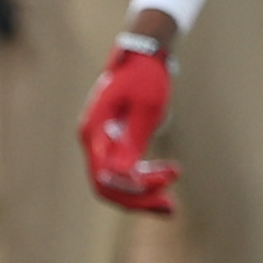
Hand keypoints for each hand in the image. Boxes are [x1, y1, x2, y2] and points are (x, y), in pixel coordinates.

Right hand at [79, 29, 180, 213]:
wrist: (141, 55)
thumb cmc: (145, 77)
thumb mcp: (145, 108)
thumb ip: (133, 141)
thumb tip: (123, 175)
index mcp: (93, 130)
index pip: (105, 174)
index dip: (133, 187)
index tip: (168, 177)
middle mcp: (91, 140)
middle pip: (106, 186)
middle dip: (138, 200)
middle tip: (172, 207)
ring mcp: (100, 144)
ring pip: (114, 184)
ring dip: (141, 197)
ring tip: (171, 208)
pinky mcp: (112, 145)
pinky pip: (122, 173)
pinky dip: (142, 183)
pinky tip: (165, 184)